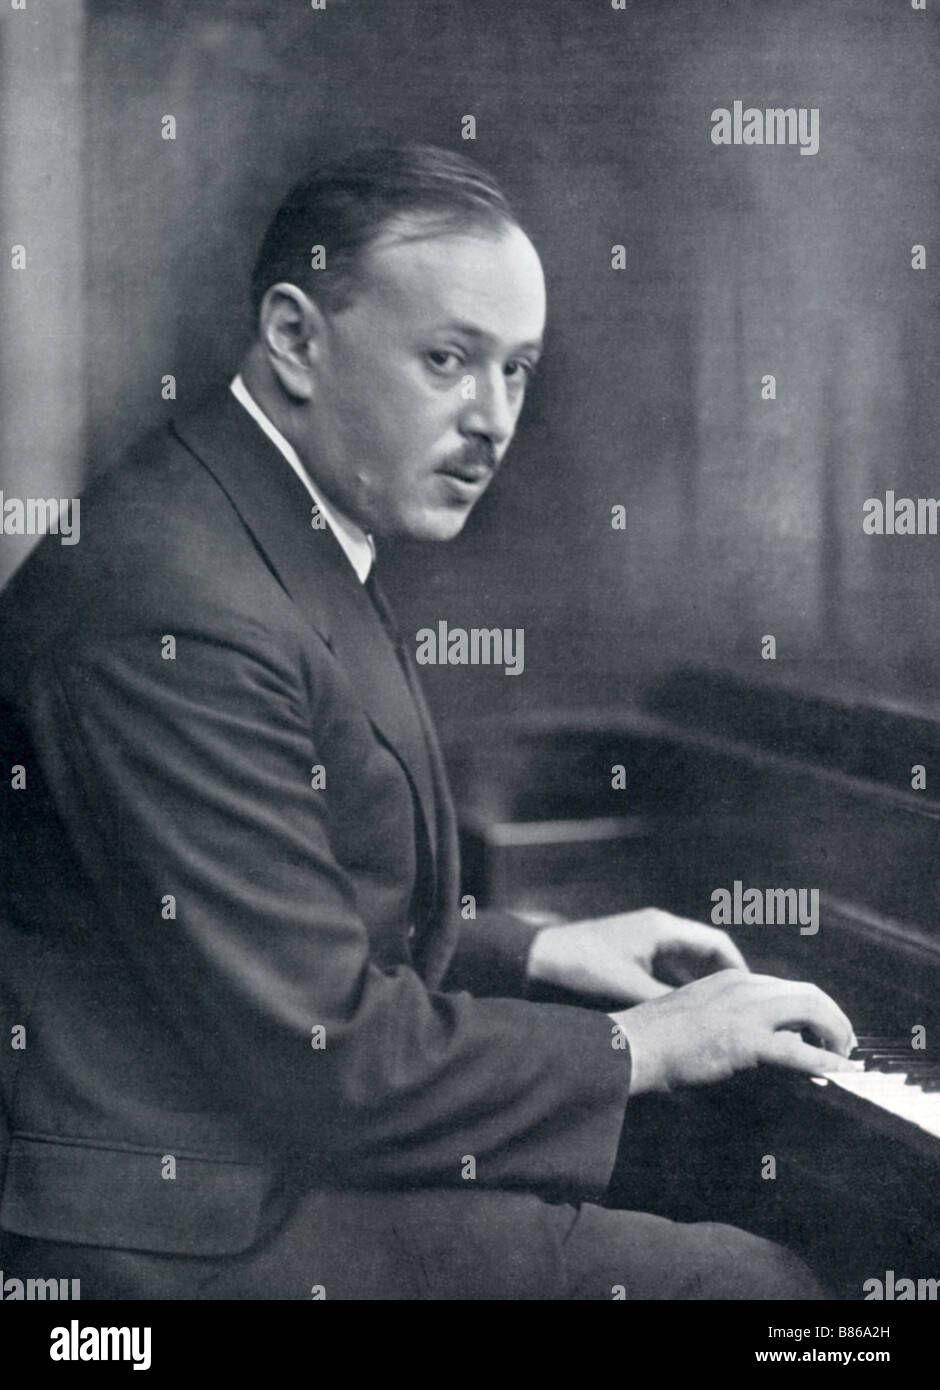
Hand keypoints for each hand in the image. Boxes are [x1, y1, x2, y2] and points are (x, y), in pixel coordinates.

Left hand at [526, 906, 747, 1004]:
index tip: (753, 995)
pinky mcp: (628, 949)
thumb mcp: (631, 989)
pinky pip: (665, 964)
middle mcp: (656, 927)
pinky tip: (681, 1008)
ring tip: (718, 1012)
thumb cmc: (584, 968)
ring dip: (700, 981)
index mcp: (662, 928)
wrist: (539, 958)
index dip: (738, 969)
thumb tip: (703, 1023)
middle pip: (704, 949)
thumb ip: (668, 1003)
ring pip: (684, 958)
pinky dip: (678, 982)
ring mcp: (642, 936)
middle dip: (723, 977)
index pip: (716, 943)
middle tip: (741, 1006)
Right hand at [611, 968, 860, 1095]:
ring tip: (842, 1057)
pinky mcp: (744, 1040)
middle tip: (843, 1046)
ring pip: (811, 1009)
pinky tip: (839, 1071)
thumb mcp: (695, 1014)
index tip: (822, 1032)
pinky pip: (798, 1050)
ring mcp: (744, 1011)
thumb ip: (727, 1019)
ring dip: (835, 1034)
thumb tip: (756, 1041)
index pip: (787, 986)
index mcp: (730, 979)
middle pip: (808, 992)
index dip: (813, 1009)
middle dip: (834, 1018)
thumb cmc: (653, 1039)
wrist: (628, 1047)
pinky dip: (825, 1060)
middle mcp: (742, 986)